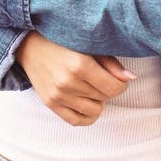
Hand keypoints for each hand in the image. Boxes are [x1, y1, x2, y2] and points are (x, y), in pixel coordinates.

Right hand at [16, 31, 136, 126]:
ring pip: (94, 110)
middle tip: (101, 76)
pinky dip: (87, 114)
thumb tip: (131, 78)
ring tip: (92, 87)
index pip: (114, 88)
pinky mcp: (50, 103)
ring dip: (98, 100)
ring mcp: (58, 95)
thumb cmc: (63, 40)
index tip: (118, 78)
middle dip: (108, 88)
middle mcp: (68, 83)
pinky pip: (76, 121)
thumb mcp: (89, 44)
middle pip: (105, 98)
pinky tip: (87, 101)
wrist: (30, 44)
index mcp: (80, 65)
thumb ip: (111, 63)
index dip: (121, 84)